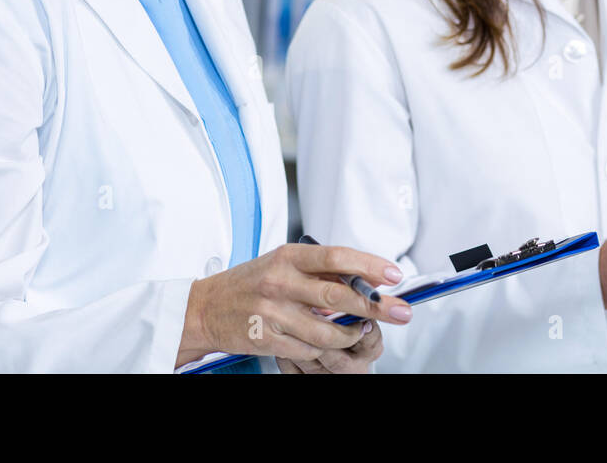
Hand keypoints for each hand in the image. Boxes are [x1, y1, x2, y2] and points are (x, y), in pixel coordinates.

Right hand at [177, 244, 410, 366]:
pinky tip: (329, 343)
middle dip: (377, 305)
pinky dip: (325, 348)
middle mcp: (280, 281)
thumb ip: (320, 270)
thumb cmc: (252, 282)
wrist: (205, 307)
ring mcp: (273, 311)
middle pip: (339, 294)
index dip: (369, 265)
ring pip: (328, 330)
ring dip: (351, 334)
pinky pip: (309, 349)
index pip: (336, 256)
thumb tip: (366, 278)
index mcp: (288, 256)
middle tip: (402, 312)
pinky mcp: (267, 338)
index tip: (394, 275)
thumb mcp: (283, 263)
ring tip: (360, 332)